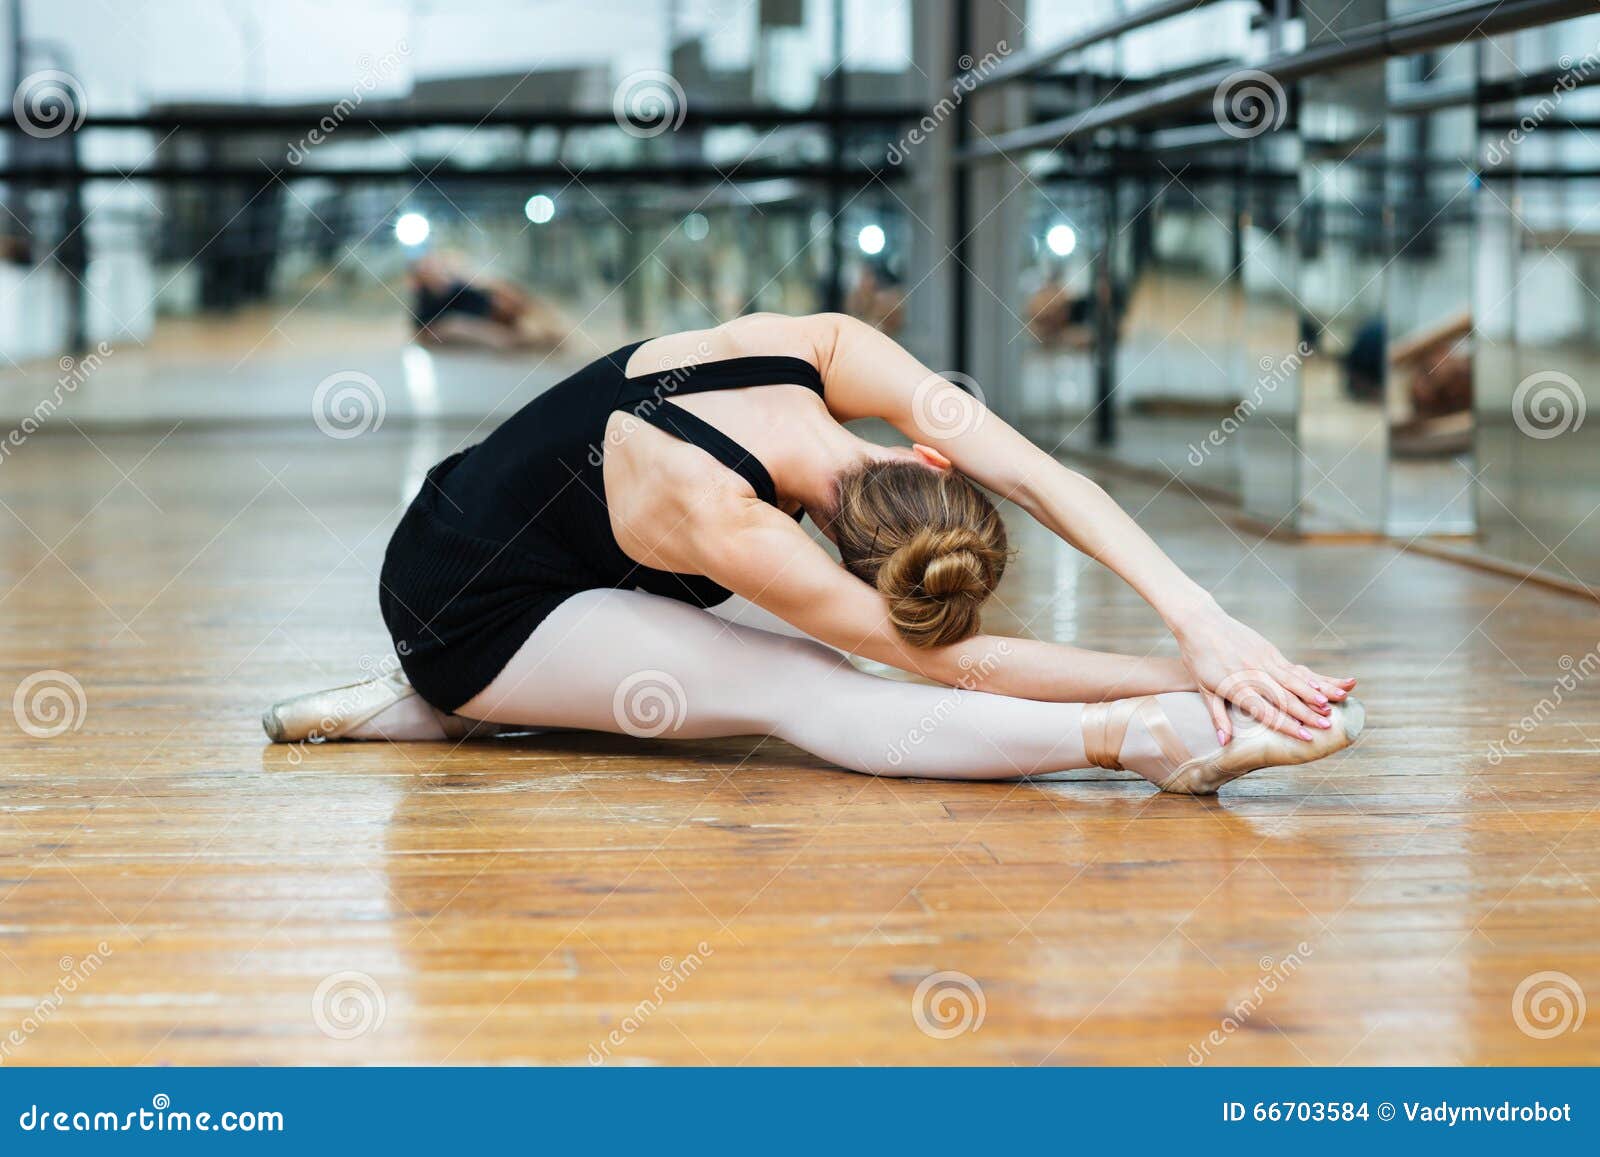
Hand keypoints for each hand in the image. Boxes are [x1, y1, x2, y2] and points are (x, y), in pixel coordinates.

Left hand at [1173, 607, 1355, 743]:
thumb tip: (1224, 742)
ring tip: (1333, 705)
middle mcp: (1253, 674)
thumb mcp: (1204, 689)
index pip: (1266, 711)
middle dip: (1307, 713)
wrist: (1200, 622)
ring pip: (1293, 681)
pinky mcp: (1269, 650)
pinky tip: (1322, 685)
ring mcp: (1263, 660)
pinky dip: (1308, 678)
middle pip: (1284, 697)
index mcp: (1236, 687)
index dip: (1286, 725)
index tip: (1304, 737)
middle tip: (1327, 726)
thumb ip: (1217, 716)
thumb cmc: (1198, 658)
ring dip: (1314, 694)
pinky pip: (1292, 667)